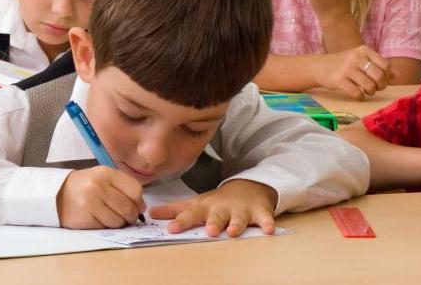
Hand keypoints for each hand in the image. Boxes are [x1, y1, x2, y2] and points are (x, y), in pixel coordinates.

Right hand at [57, 166, 145, 228]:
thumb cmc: (85, 186)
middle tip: (127, 216)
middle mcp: (98, 186)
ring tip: (111, 216)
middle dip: (132, 216)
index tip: (137, 206)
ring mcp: (91, 202)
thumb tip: (141, 207)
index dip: (139, 202)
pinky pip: (106, 227)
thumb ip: (123, 188)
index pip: (135, 190)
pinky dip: (107, 226)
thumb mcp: (103, 178)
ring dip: (119, 223)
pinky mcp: (85, 218)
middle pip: (129, 208)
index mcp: (106, 173)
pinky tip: (100, 219)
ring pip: (119, 221)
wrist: (57, 194)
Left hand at [149, 179, 276, 236]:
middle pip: (216, 216)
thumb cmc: (218, 201)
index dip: (181, 222)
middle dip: (213, 223)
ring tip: (233, 232)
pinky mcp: (260, 212)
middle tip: (209, 231)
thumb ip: (175, 210)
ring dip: (236, 224)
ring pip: (239, 218)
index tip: (171, 229)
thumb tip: (151, 214)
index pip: (191, 214)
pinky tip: (269, 229)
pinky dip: (267, 223)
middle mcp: (223, 208)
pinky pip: (265, 218)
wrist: (248, 188)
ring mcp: (241, 210)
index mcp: (206, 207)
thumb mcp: (197, 203)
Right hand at [311, 45, 391, 99]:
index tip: (381, 80)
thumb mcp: (360, 60)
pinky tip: (358, 95)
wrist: (317, 67)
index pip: (385, 65)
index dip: (387, 76)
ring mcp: (346, 69)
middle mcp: (355, 57)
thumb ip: (378, 66)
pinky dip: (360, 97)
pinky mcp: (338, 80)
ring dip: (371, 92)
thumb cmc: (341, 64)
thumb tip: (398, 75)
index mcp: (363, 50)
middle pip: (379, 76)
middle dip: (380, 86)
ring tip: (366, 91)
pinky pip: (357, 93)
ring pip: (369, 86)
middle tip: (375, 88)